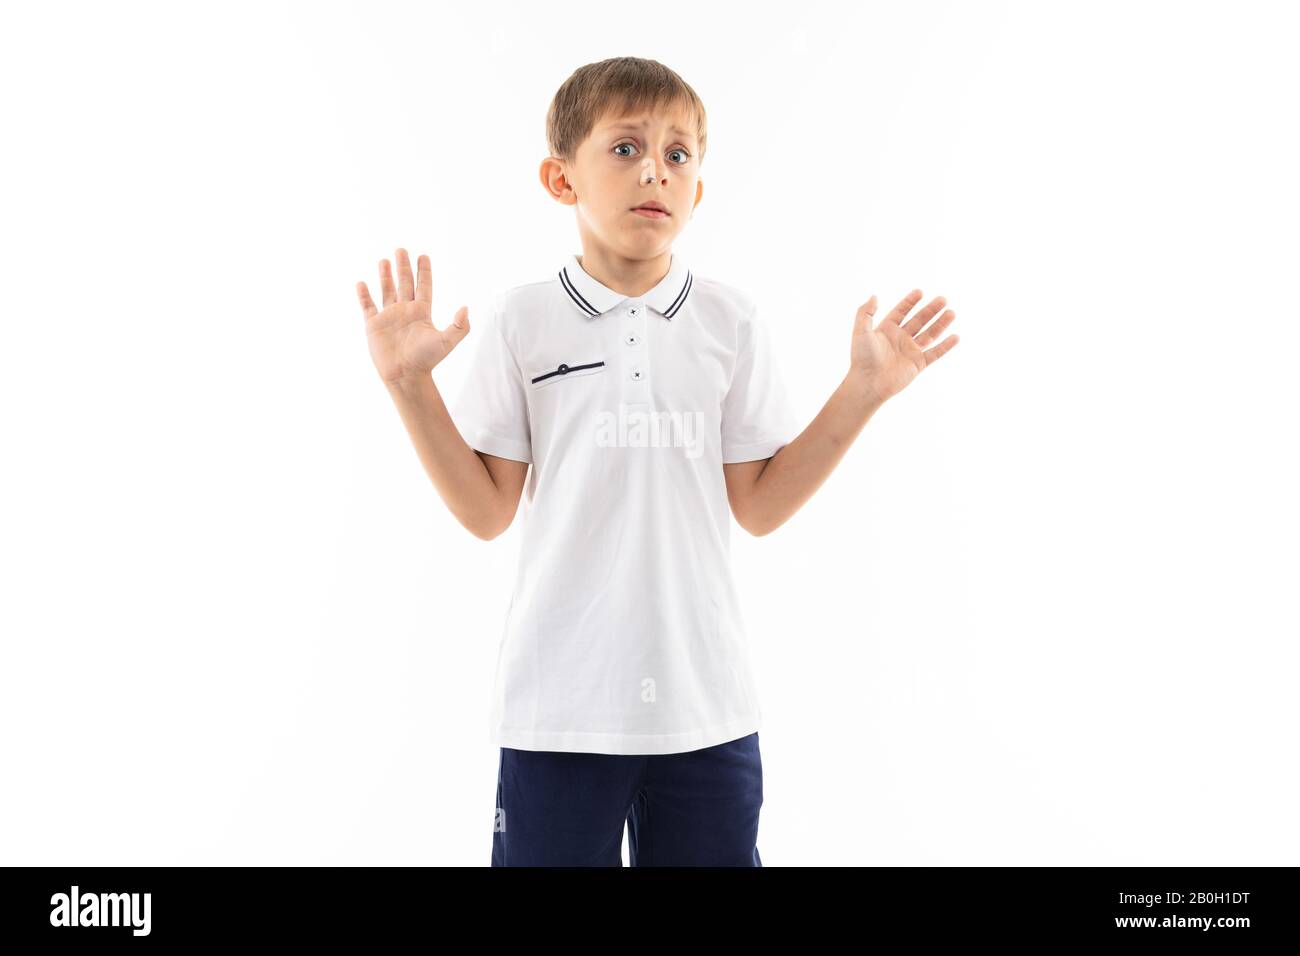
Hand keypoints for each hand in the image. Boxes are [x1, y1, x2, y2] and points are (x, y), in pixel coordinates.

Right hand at [356, 248, 469, 384]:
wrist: (405, 375)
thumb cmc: (426, 360)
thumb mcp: (446, 342)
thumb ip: (459, 326)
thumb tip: (465, 308)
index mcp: (422, 312)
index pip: (424, 286)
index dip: (424, 271)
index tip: (423, 256)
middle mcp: (405, 311)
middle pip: (405, 283)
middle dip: (403, 266)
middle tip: (401, 249)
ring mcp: (389, 317)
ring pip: (387, 290)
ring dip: (385, 275)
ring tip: (384, 260)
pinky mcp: (373, 325)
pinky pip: (367, 306)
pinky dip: (364, 295)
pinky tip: (361, 283)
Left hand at [848, 289, 958, 403]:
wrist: (868, 383)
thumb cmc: (862, 358)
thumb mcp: (860, 331)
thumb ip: (865, 313)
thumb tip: (874, 296)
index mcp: (886, 329)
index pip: (901, 311)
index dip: (910, 301)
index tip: (920, 292)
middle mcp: (900, 339)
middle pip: (919, 320)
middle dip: (931, 310)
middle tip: (943, 299)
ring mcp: (910, 351)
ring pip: (929, 334)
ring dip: (941, 324)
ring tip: (952, 313)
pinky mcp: (918, 364)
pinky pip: (935, 354)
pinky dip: (946, 346)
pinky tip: (956, 337)